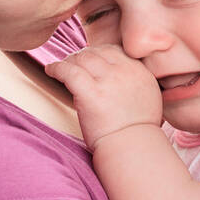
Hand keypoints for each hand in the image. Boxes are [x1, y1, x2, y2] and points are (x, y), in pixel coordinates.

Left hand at [44, 44, 164, 151]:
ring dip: (69, 61)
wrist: (132, 149)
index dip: (98, 54)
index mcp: (139, 71)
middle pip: (96, 52)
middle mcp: (125, 71)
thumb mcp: (148, 97)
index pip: (113, 50)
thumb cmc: (137, 131)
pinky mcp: (91, 93)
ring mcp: (108, 81)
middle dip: (81, 56)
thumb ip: (136, 81)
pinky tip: (50, 70)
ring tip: (61, 68)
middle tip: (72, 65)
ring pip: (81, 58)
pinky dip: (56, 68)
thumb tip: (123, 75)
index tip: (89, 62)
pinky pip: (68, 71)